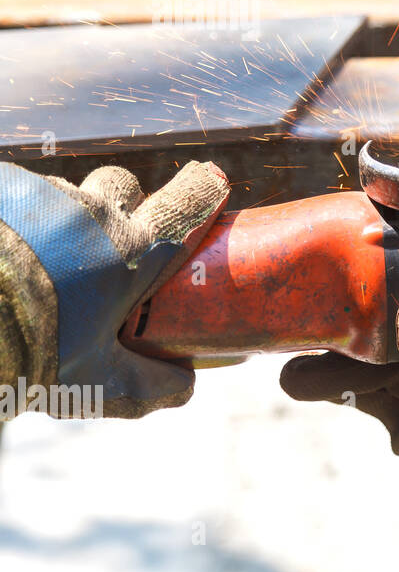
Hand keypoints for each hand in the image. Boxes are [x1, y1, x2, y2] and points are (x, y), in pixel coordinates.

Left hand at [0, 161, 229, 417]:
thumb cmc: (23, 349)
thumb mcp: (90, 384)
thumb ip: (145, 386)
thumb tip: (185, 384)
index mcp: (134, 250)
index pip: (193, 196)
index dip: (203, 192)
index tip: (206, 193)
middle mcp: (95, 210)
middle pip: (124, 186)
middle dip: (121, 205)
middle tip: (98, 246)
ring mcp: (40, 194)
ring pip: (64, 192)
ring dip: (59, 218)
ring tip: (32, 263)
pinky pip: (15, 195)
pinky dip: (13, 220)